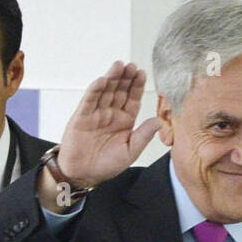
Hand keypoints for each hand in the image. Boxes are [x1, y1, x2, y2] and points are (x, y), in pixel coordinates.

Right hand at [37, 62, 160, 210]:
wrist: (83, 175)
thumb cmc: (106, 165)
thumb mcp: (130, 151)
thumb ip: (143, 135)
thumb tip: (159, 121)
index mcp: (125, 120)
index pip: (132, 99)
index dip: (137, 86)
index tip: (142, 73)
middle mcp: (111, 114)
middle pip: (119, 90)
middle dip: (125, 77)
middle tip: (132, 65)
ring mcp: (96, 113)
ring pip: (105, 91)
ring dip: (111, 78)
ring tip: (118, 66)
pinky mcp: (81, 117)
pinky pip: (89, 101)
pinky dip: (94, 90)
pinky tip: (101, 81)